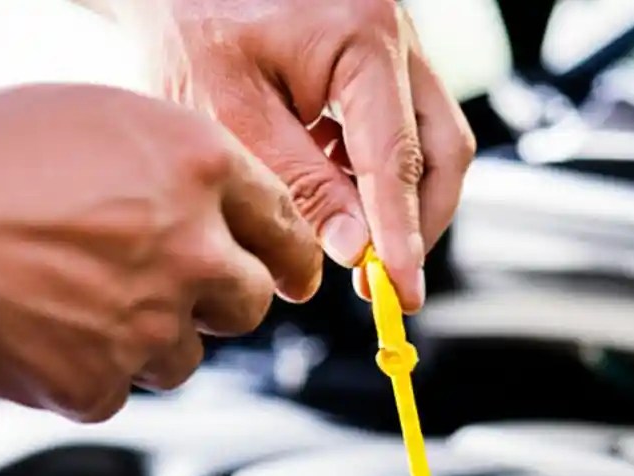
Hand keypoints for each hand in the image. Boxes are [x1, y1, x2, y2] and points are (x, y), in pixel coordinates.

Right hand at [0, 84, 319, 421]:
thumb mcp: (90, 121)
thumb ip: (171, 168)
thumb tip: (215, 213)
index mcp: (196, 164)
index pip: (282, 223)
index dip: (283, 253)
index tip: (286, 275)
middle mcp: (189, 247)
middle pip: (252, 303)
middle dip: (218, 302)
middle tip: (168, 292)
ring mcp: (148, 324)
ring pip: (185, 357)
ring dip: (146, 340)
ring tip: (69, 301)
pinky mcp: (98, 386)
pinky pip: (118, 390)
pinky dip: (85, 372)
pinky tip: (36, 332)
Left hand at [132, 0, 475, 311]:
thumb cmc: (190, 22)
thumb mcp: (234, 113)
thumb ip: (300, 185)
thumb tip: (351, 249)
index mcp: (363, 38)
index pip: (398, 158)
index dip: (403, 235)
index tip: (401, 291)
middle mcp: (394, 33)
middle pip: (443, 148)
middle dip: (418, 221)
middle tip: (381, 279)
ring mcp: (392, 42)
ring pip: (428, 139)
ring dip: (396, 198)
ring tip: (344, 236)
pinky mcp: (377, 55)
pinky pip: (399, 123)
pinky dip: (373, 170)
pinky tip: (330, 190)